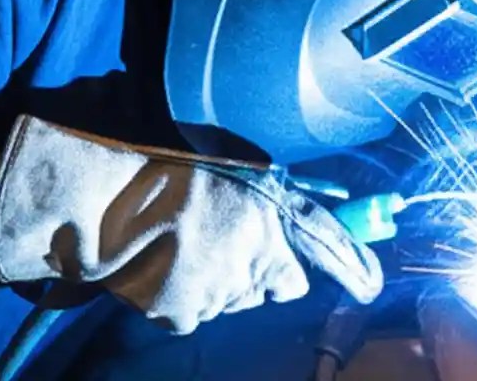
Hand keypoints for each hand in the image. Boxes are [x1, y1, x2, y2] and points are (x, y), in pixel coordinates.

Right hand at [0, 116, 382, 333]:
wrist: (104, 197)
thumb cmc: (170, 165)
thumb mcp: (242, 162)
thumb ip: (278, 192)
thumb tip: (310, 201)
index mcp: (275, 221)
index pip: (333, 252)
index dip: (353, 268)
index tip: (372, 283)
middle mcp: (257, 262)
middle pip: (275, 282)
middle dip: (259, 266)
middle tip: (224, 238)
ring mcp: (222, 292)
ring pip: (235, 298)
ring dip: (220, 280)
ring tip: (182, 246)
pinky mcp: (185, 314)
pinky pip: (196, 313)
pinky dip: (182, 298)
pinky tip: (162, 268)